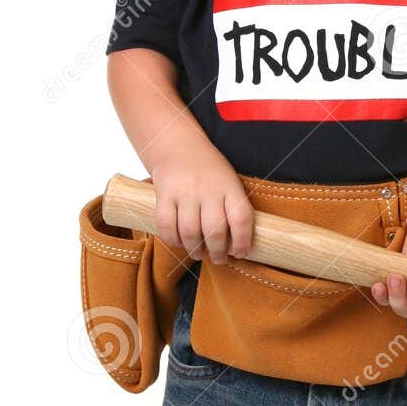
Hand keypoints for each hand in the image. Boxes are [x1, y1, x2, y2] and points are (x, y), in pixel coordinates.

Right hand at [151, 147, 253, 264]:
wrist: (178, 145)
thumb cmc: (209, 171)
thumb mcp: (229, 182)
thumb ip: (233, 209)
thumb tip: (235, 247)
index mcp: (229, 186)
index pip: (241, 218)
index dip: (243, 241)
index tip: (241, 253)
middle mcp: (208, 188)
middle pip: (215, 230)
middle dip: (218, 252)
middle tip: (219, 259)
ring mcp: (184, 191)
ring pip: (190, 231)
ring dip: (195, 249)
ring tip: (198, 253)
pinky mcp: (163, 194)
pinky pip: (166, 225)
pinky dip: (172, 240)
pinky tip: (179, 242)